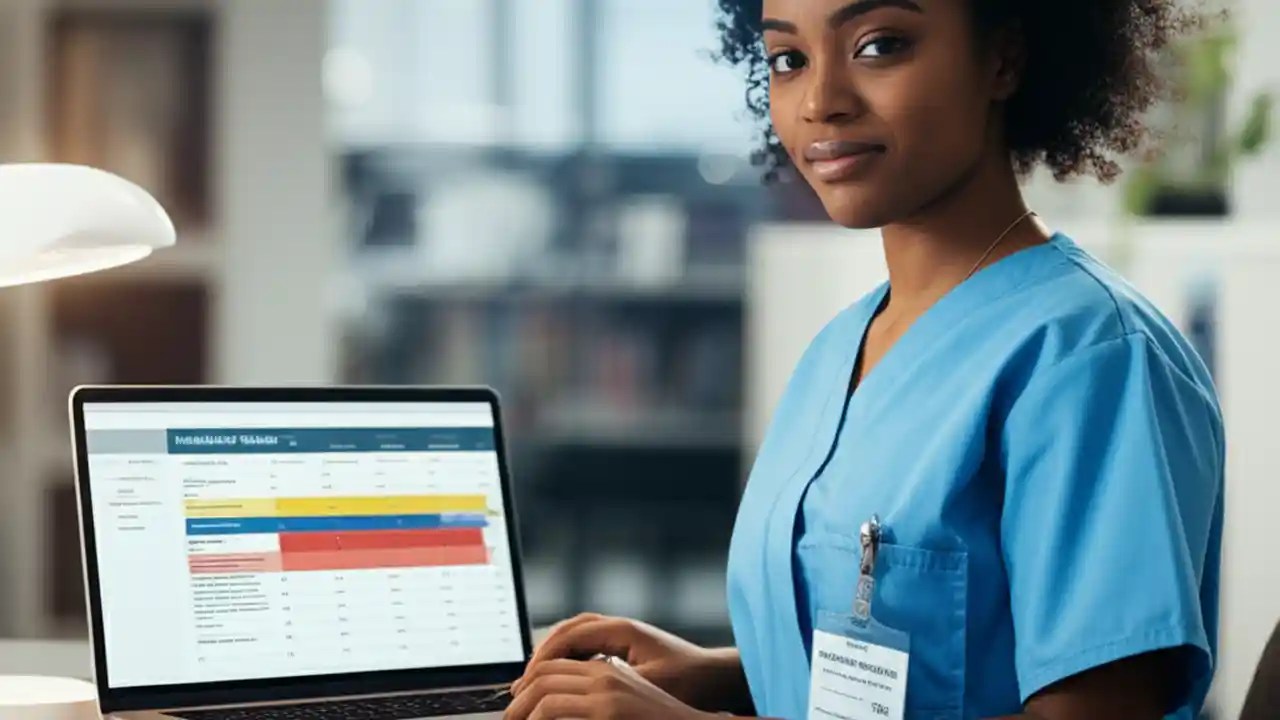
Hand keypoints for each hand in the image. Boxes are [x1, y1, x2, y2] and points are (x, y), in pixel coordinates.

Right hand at [514, 613, 739, 710]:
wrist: (718, 676)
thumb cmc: (691, 682)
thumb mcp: (650, 686)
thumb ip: (612, 682)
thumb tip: (580, 685)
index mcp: (621, 630)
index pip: (570, 636)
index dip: (544, 658)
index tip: (528, 680)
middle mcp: (619, 626)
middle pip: (567, 630)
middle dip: (541, 654)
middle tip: (523, 682)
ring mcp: (621, 633)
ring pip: (575, 635)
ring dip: (553, 654)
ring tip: (534, 679)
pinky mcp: (625, 645)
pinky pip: (586, 644)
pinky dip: (568, 657)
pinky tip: (560, 679)